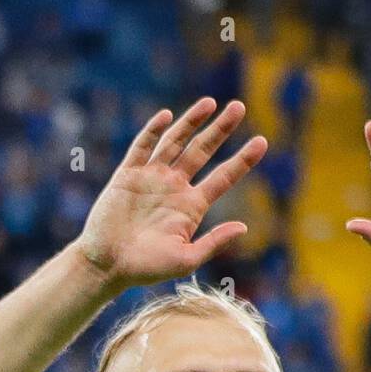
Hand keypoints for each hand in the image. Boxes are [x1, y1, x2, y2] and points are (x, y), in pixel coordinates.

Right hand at [76, 98, 266, 289]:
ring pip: (176, 142)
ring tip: (210, 103)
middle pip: (202, 151)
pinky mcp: (128, 175)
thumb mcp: (186, 259)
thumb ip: (214, 242)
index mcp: (192, 207)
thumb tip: (244, 227)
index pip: (223, 177)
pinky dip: (154, 131)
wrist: (108, 266)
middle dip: (221, 129)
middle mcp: (174, 187)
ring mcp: (151, 178)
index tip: (263, 142)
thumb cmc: (146, 269)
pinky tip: (167, 116)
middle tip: (239, 106)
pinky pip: (142, 147)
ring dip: (191, 121)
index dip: (243, 160)